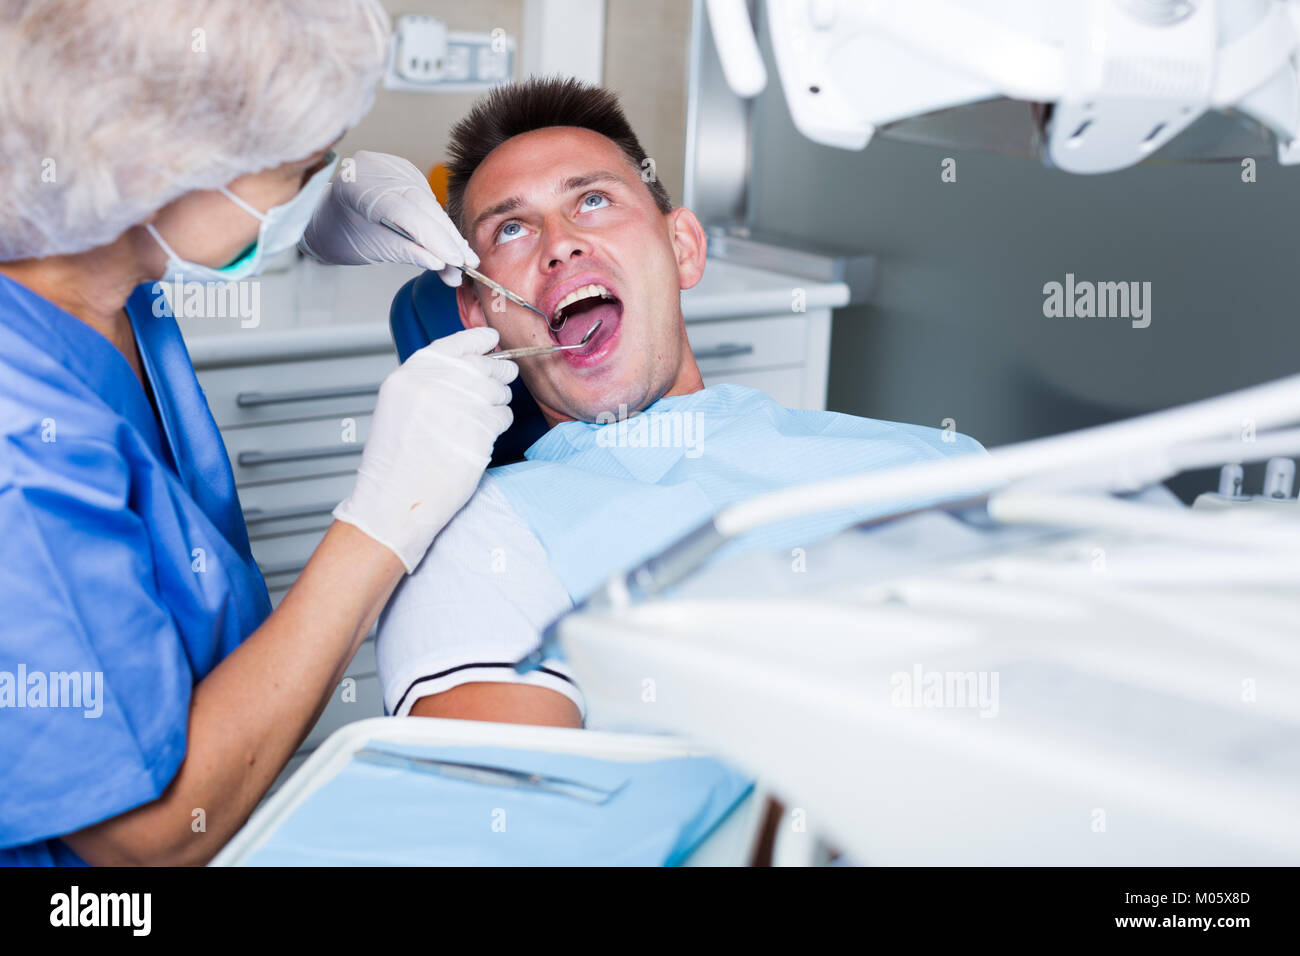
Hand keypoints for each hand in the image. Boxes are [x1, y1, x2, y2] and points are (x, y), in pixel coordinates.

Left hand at [299, 150, 478, 285]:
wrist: (327, 219)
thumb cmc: (339, 235)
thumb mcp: (370, 249)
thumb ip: (406, 252)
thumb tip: (439, 263)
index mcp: (356, 185)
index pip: (404, 210)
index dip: (433, 237)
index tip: (454, 260)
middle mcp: (375, 168)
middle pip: (422, 204)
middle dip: (447, 237)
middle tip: (467, 264)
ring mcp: (391, 166)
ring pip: (429, 203)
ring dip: (447, 234)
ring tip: (460, 262)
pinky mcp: (404, 171)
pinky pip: (428, 199)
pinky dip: (439, 223)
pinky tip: (450, 243)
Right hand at [333, 328, 515, 571]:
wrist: (394, 502)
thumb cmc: (396, 466)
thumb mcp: (400, 409)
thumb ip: (429, 385)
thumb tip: (468, 370)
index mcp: (409, 377)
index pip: (451, 346)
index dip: (475, 341)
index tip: (490, 340)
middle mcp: (433, 384)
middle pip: (481, 366)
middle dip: (497, 372)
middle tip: (504, 378)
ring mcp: (458, 403)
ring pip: (497, 389)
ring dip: (498, 402)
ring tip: (480, 421)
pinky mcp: (479, 427)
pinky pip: (503, 415)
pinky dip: (499, 425)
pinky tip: (483, 438)